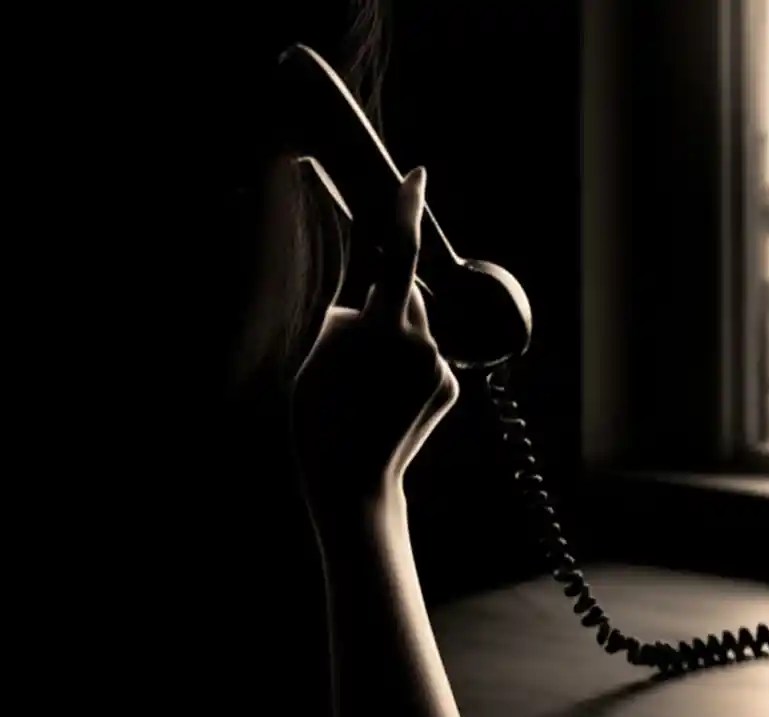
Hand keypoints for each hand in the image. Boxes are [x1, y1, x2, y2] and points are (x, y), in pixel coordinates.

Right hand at [291, 167, 459, 520]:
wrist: (353, 483)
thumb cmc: (321, 418)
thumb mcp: (315, 355)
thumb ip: (347, 317)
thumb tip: (370, 306)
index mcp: (386, 328)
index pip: (399, 255)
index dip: (406, 212)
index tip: (417, 177)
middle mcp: (424, 342)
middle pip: (402, 297)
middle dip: (378, 306)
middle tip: (347, 356)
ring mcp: (442, 366)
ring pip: (415, 328)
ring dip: (392, 338)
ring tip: (365, 385)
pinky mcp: (450, 386)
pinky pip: (426, 356)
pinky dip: (407, 364)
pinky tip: (385, 399)